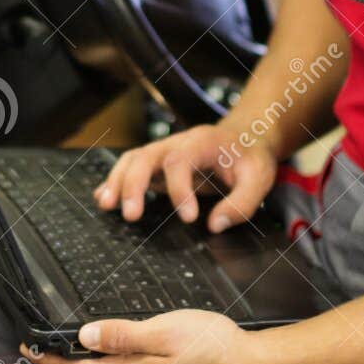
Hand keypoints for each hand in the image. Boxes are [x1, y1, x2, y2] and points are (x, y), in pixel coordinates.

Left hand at [21, 310, 261, 363]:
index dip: (48, 361)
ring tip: (82, 342)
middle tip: (47, 343)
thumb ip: (122, 335)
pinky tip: (125, 351)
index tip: (28, 348)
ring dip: (94, 363)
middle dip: (66, 362)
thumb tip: (85, 336)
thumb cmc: (212, 348)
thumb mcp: (163, 330)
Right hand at [94, 120, 277, 231]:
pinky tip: (104, 198)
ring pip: (132, 159)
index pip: (181, 161)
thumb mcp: (259, 179)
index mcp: (202, 142)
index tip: (189, 218)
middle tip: (130, 215)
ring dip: (117, 182)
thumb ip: (241, 203)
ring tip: (106, 205)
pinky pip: (130, 167)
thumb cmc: (250, 158)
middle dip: (134, 185)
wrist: (245, 138)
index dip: (180, 189)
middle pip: (146, 156)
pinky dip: (115, 181)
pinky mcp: (157, 165)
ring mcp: (164, 152)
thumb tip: (214, 225)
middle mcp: (177, 143)